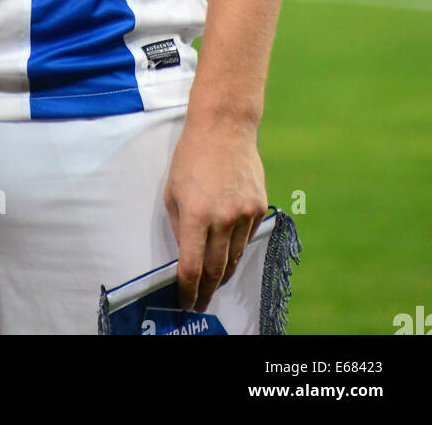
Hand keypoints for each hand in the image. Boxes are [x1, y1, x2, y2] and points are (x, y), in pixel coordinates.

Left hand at [163, 112, 267, 312]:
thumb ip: (181, 227)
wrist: (224, 127)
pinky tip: (229, 250)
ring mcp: (245, 214)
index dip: (188, 290)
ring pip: (235, 257)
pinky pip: (247, 238)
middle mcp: (223, 219)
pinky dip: (237, 248)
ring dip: (223, 273)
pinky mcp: (259, 207)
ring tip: (214, 282)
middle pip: (216, 269)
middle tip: (201, 302)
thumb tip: (187, 255)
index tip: (186, 303)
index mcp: (196, 215)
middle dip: (207, 291)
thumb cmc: (191, 157)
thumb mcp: (173, 192)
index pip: (192, 267)